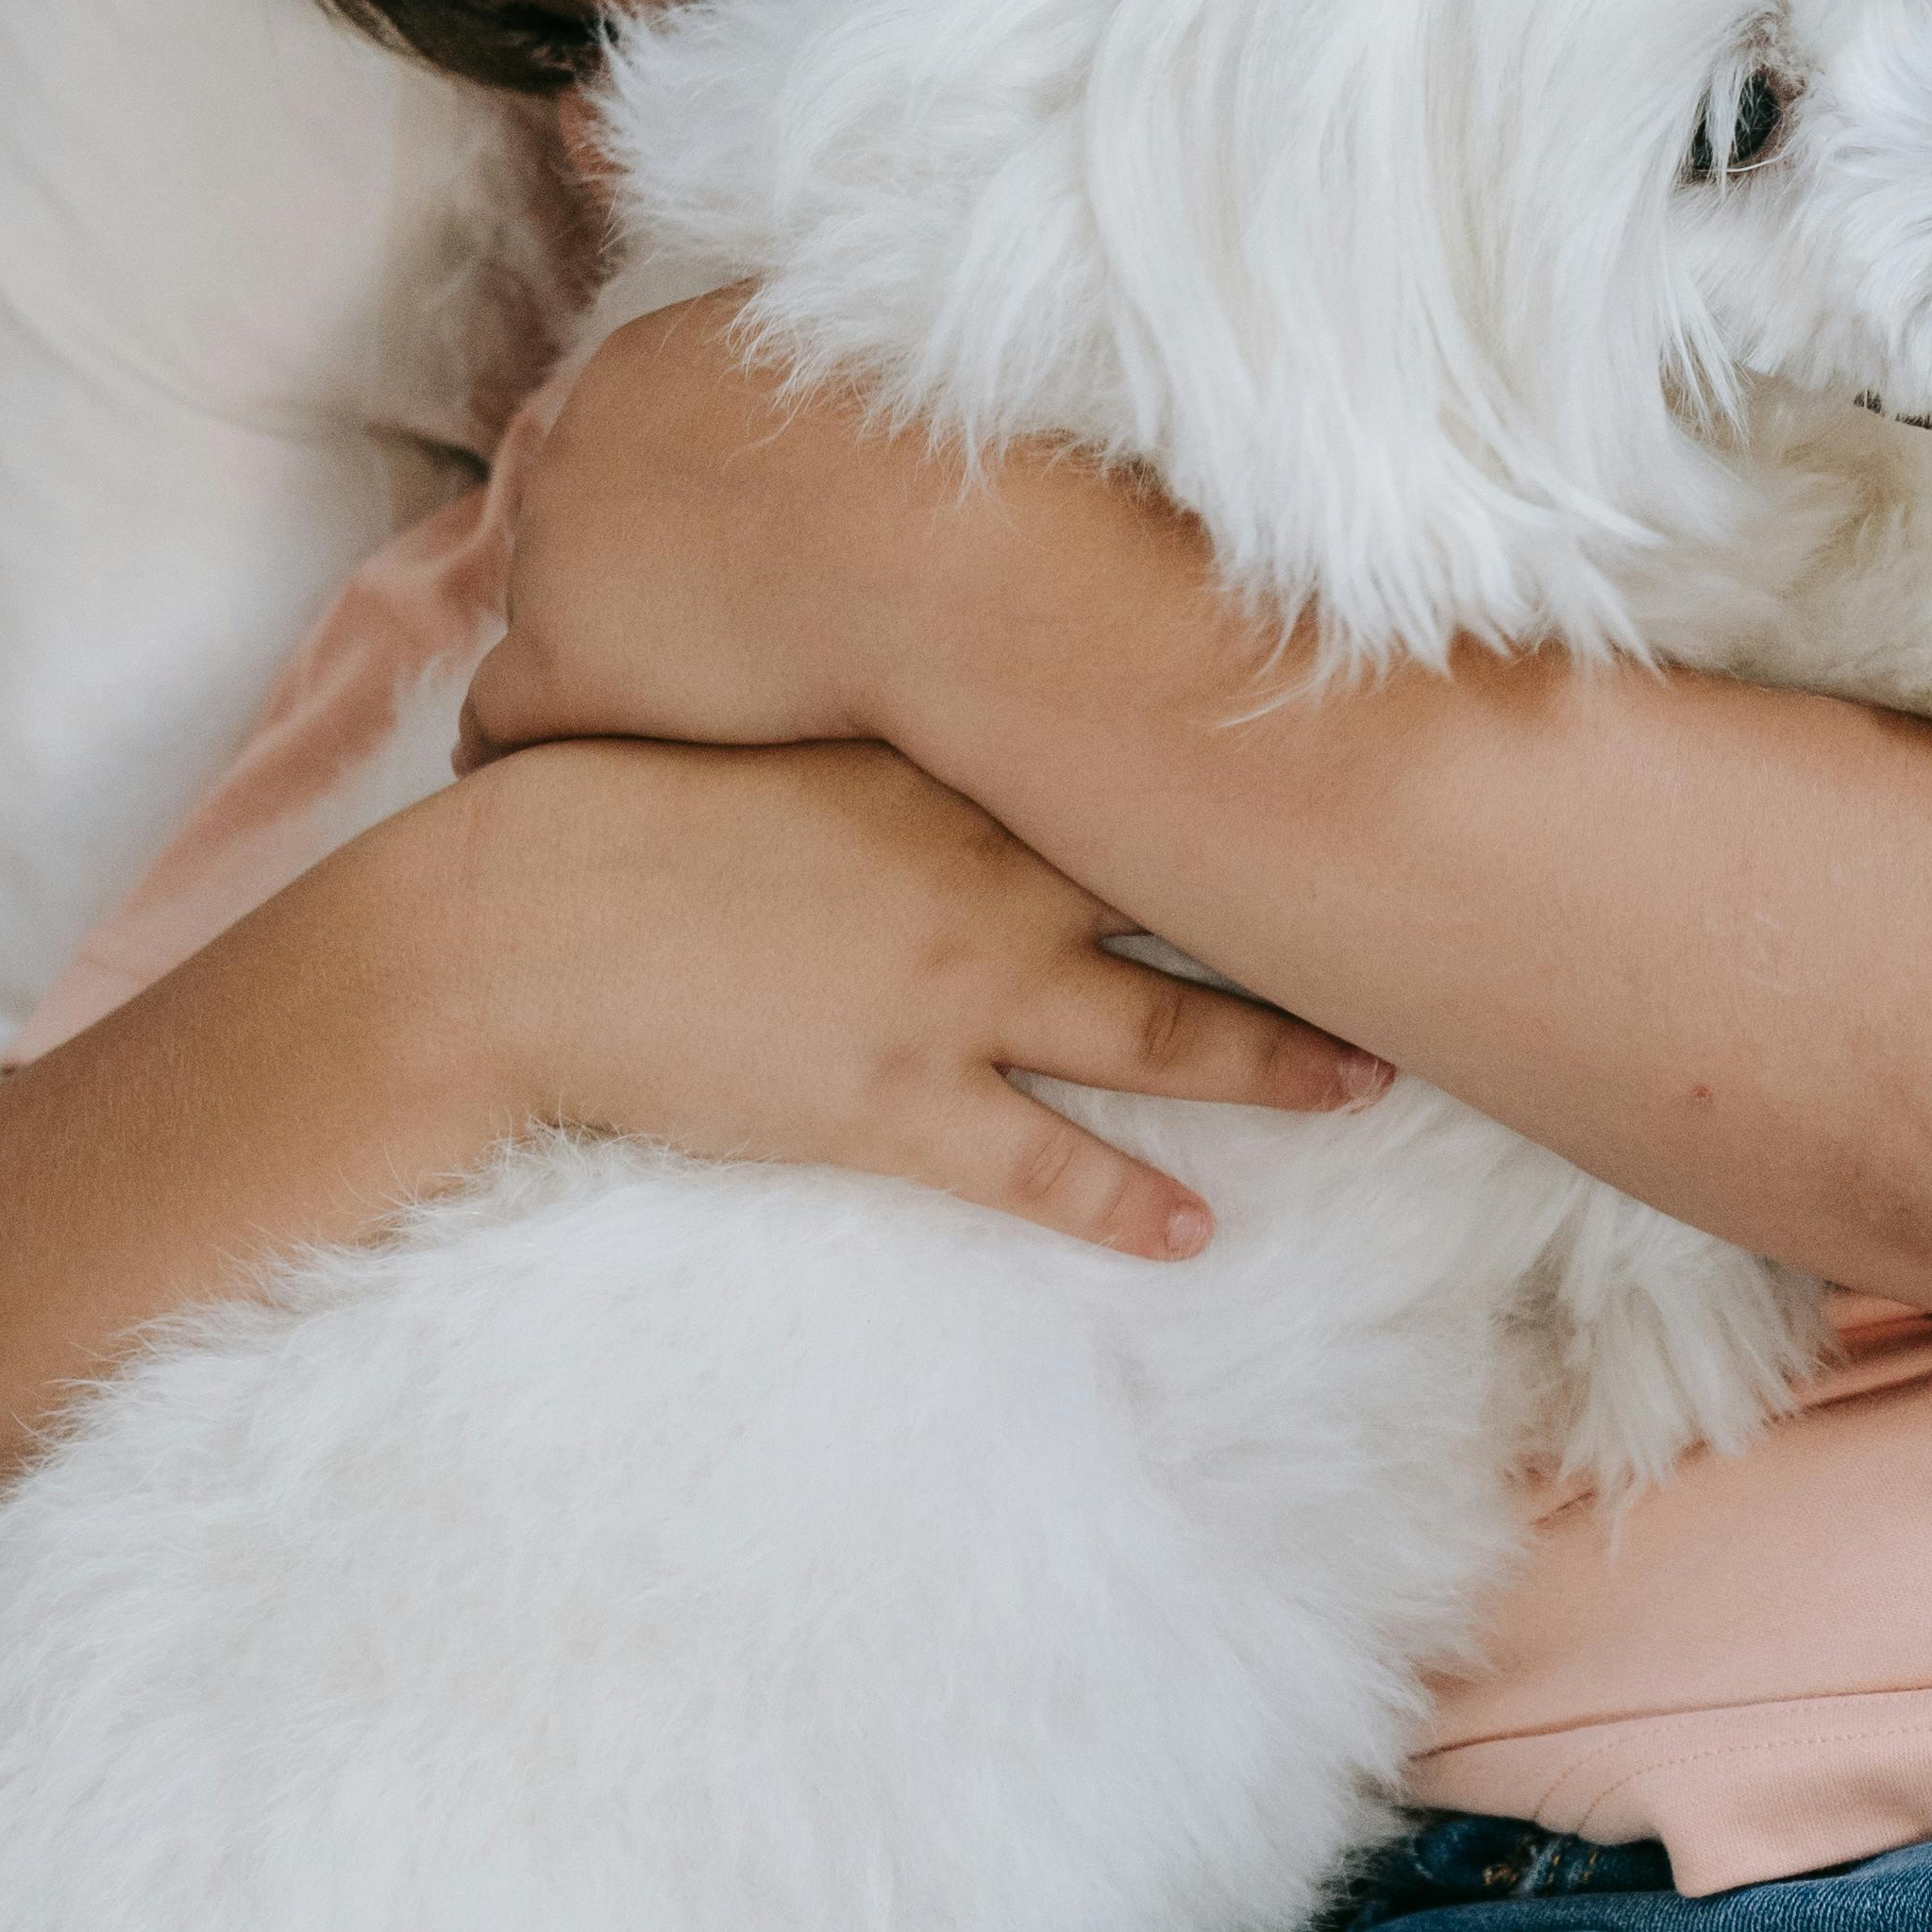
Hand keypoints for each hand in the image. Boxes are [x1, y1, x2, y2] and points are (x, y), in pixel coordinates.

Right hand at [449, 733, 1389, 1261]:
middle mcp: (981, 873)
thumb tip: (927, 698)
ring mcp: (949, 995)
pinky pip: (1044, 1169)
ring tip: (1363, 1084)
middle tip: (1416, 936)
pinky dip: (1127, 1202)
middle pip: (1191, 896)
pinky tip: (1189, 1232)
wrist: (515, 926)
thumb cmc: (611, 814)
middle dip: (1308, 920)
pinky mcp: (896, 1107)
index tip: (1345, 770)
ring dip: (1270, 1062)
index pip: (1138, 759)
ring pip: (1157, 1033)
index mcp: (948, 769)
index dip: (1245, 774)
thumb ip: (864, 722)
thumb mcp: (757, 725)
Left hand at [459, 298, 953, 769]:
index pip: (614, 451)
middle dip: (630, 582)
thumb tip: (788, 428)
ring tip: (689, 711)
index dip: (670, 513)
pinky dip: (512, 742)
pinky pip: (498, 716)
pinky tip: (531, 781)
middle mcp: (571, 448)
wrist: (947, 565)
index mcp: (636, 368)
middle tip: (724, 637)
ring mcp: (550, 558)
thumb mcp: (846, 372)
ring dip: (604, 661)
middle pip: (571, 531)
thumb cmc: (941, 477)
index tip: (727, 560)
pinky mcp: (558, 667)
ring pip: (545, 620)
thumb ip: (778, 386)